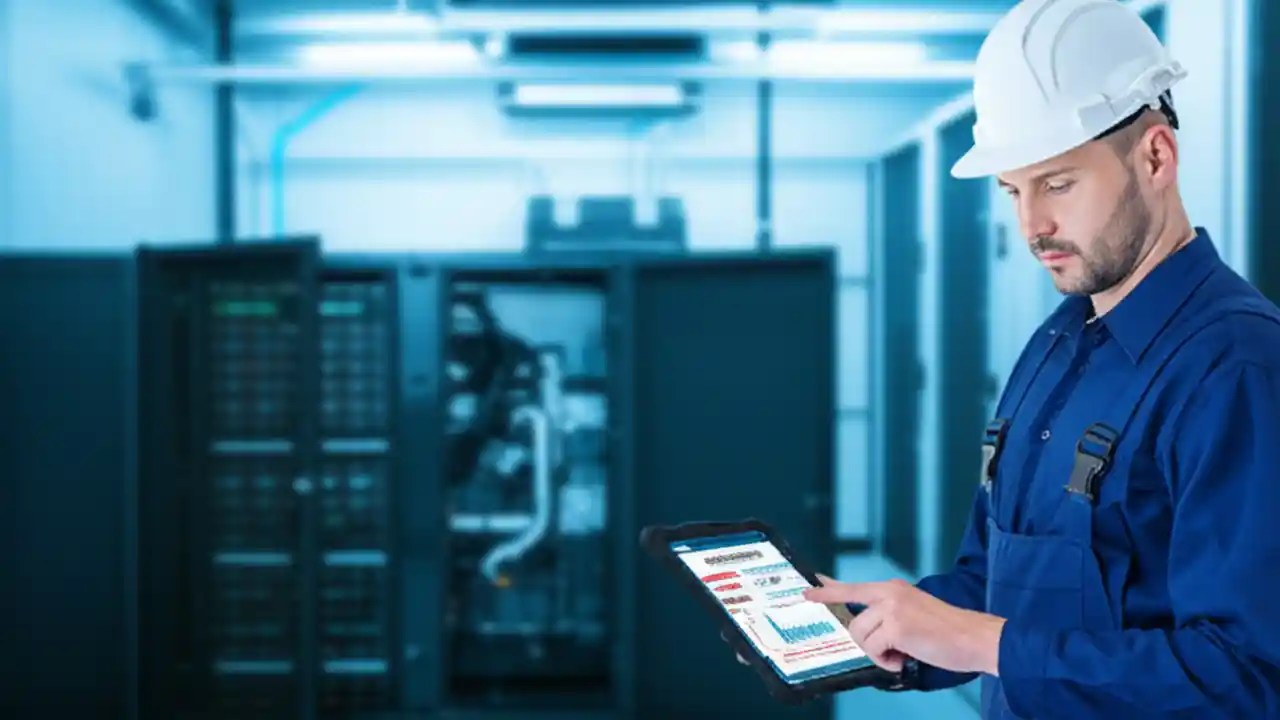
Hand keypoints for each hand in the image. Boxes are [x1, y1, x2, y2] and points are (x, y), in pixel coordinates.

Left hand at [803, 575, 1005, 676]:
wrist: (973, 636)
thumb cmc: (947, 631)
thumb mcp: (914, 611)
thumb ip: (888, 613)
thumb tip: (865, 626)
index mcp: (893, 589)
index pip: (852, 588)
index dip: (827, 590)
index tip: (808, 590)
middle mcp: (889, 594)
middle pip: (854, 622)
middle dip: (867, 643)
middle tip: (892, 650)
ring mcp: (891, 608)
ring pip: (862, 638)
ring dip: (880, 653)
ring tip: (905, 652)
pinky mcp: (895, 626)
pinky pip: (874, 650)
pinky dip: (888, 661)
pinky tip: (907, 657)